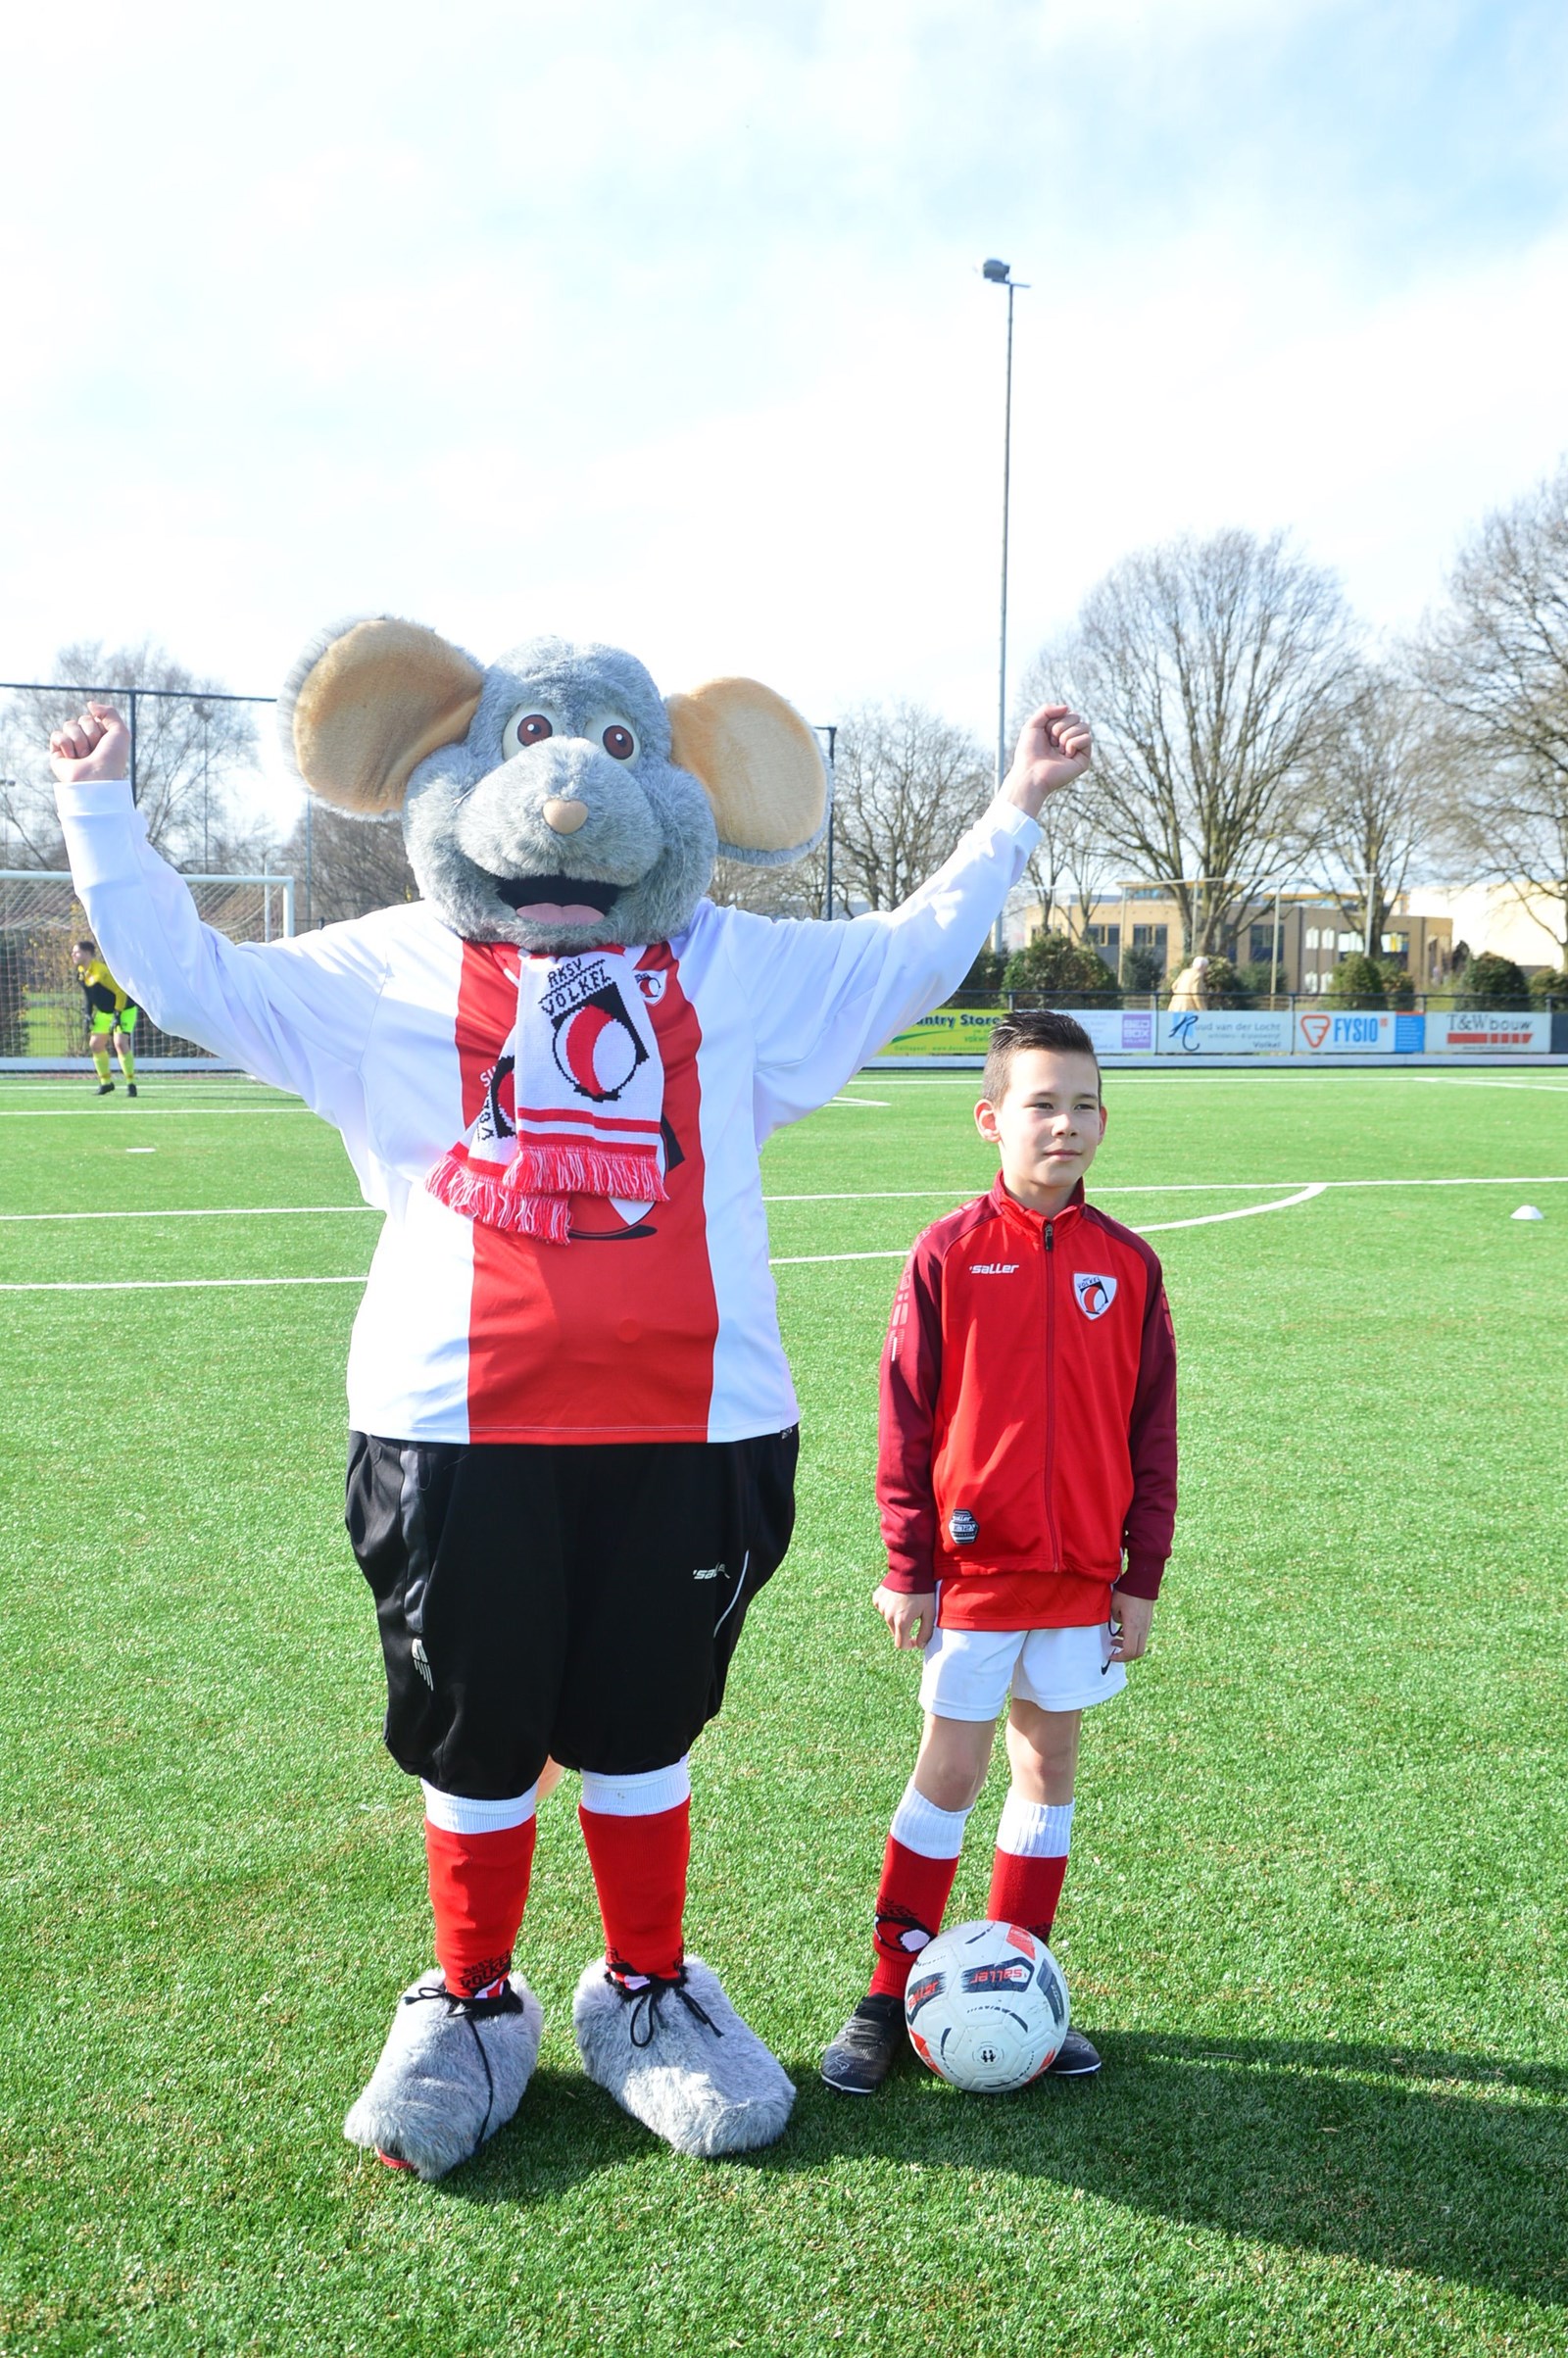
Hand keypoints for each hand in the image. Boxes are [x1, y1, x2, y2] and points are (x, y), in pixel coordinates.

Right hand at [50, 702, 130, 784]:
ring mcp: (70, 747)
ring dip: (79, 740)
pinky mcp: (57, 754)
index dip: (100, 728)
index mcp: (99, 737)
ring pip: (69, 725)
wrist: (97, 779)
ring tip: (84, 757)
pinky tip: (71, 757)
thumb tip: (89, 704)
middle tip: (94, 751)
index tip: (105, 744)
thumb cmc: (111, 759)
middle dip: (90, 734)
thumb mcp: (120, 732)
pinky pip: (56, 734)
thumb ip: (109, 712)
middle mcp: (85, 741)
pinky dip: (65, 744)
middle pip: (82, 720)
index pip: (94, 718)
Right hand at [874, 1583, 935, 1649]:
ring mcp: (881, 1606)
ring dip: (896, 1617)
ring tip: (907, 1604)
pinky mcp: (877, 1598)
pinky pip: (883, 1608)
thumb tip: (920, 1646)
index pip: (900, 1644)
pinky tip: (898, 1598)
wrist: (911, 1569)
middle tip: (914, 1618)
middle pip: (895, 1632)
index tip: (915, 1640)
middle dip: (904, 1629)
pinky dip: (889, 1607)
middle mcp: (888, 1616)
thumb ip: (926, 1633)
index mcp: (901, 1622)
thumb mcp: (930, 1613)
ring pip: (889, 1620)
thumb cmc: (923, 1592)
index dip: (909, 1645)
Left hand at [998, 703, 1090, 817]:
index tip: (1044, 733)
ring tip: (1057, 749)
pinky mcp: (1083, 759)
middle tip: (1051, 742)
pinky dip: (1073, 743)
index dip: (1053, 719)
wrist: (1031, 773)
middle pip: (1076, 717)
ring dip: (1066, 735)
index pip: (1067, 712)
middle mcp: (1069, 739)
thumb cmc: (1029, 752)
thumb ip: (1047, 710)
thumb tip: (1068, 708)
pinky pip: (1087, 738)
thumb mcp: (1033, 724)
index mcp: (1058, 731)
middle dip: (1060, 726)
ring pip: (1084, 726)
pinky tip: (1065, 755)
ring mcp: (1077, 749)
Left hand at [1108, 1587, 1154, 1662]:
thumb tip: (1119, 1623)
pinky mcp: (1148, 1621)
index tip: (1110, 1655)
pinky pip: (1141, 1636)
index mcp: (1133, 1627)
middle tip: (1114, 1651)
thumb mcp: (1114, 1606)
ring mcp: (1147, 1625)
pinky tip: (1123, 1631)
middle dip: (1125, 1656)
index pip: (1130, 1651)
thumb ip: (1114, 1619)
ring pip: (1140, 1645)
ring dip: (1128, 1646)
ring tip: (1115, 1639)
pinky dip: (1132, 1638)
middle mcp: (1143, 1628)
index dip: (1120, 1657)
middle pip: (1138, 1653)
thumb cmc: (1127, 1592)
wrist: (1143, 1581)